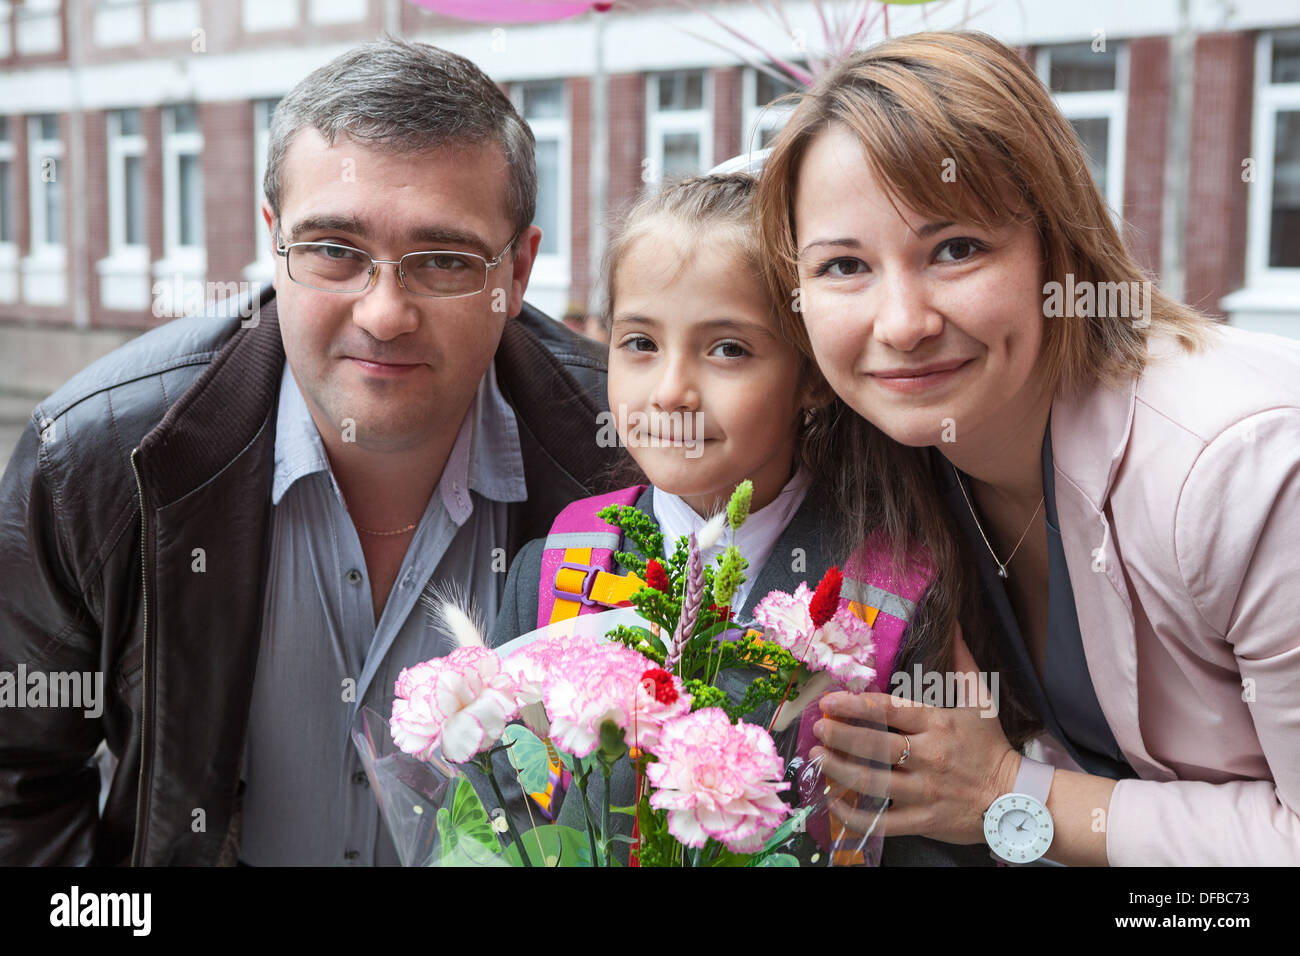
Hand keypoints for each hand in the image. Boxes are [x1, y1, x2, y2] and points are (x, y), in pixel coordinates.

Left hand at [809, 624, 1020, 845]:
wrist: (1014, 798)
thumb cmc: (990, 747)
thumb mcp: (980, 701)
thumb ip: (962, 662)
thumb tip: (952, 624)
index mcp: (937, 724)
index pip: (889, 710)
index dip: (855, 706)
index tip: (829, 701)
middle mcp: (928, 756)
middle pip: (875, 746)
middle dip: (840, 736)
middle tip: (817, 728)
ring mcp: (924, 791)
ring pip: (874, 781)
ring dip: (840, 769)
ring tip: (817, 757)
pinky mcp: (922, 820)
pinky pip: (881, 820)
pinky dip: (854, 814)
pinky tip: (833, 801)